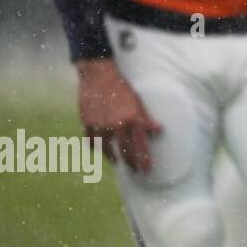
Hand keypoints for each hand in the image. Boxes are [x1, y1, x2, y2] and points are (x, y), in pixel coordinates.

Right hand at [76, 58, 161, 173]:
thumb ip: (146, 118)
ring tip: (118, 161)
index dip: (144, 160)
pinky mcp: (87, 124)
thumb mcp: (138, 102)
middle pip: (125, 152)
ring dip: (113, 158)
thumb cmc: (121, 88)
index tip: (146, 170)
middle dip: (131, 163)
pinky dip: (97, 149)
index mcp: (133, 119)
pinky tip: (101, 151)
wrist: (99, 76)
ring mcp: (101, 126)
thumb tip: (159, 130)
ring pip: (107, 150)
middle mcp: (117, 125)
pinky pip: (92, 143)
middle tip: (134, 170)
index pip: (141, 146)